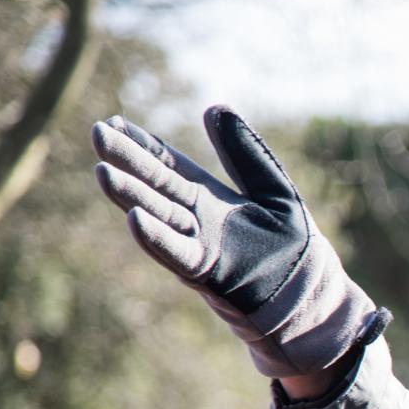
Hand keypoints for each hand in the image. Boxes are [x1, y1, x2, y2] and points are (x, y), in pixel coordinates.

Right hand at [90, 105, 381, 388]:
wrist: (311, 301)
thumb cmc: (294, 249)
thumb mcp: (275, 191)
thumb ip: (247, 154)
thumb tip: (214, 108)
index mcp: (211, 201)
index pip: (170, 167)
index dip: (144, 146)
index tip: (114, 122)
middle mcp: (199, 224)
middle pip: (157, 187)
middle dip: (128, 162)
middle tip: (97, 133)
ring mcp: (201, 249)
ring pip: (160, 219)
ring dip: (132, 198)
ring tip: (102, 171)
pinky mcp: (213, 276)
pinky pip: (180, 256)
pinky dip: (158, 240)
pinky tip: (134, 219)